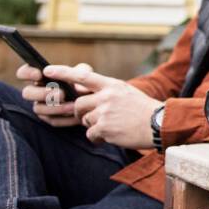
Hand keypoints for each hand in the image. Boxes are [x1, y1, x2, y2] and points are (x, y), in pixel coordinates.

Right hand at [19, 61, 94, 127]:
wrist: (93, 101)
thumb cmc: (85, 83)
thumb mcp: (85, 73)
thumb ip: (80, 71)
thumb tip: (74, 75)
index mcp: (41, 77)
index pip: (24, 73)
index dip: (27, 73)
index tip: (39, 74)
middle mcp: (37, 92)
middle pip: (27, 93)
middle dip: (42, 93)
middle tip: (61, 93)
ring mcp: (42, 107)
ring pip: (38, 109)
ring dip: (55, 108)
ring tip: (72, 106)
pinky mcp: (50, 119)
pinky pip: (52, 121)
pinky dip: (64, 119)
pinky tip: (75, 116)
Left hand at [41, 64, 160, 149]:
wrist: (160, 124)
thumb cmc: (144, 110)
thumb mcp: (126, 93)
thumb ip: (107, 92)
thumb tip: (86, 96)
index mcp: (112, 85)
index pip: (83, 76)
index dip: (63, 73)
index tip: (47, 70)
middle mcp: (107, 96)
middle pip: (79, 104)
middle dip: (82, 113)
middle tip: (95, 118)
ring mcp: (105, 112)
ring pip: (85, 120)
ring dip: (95, 127)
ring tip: (113, 127)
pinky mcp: (105, 128)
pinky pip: (91, 134)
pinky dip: (99, 138)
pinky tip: (113, 136)